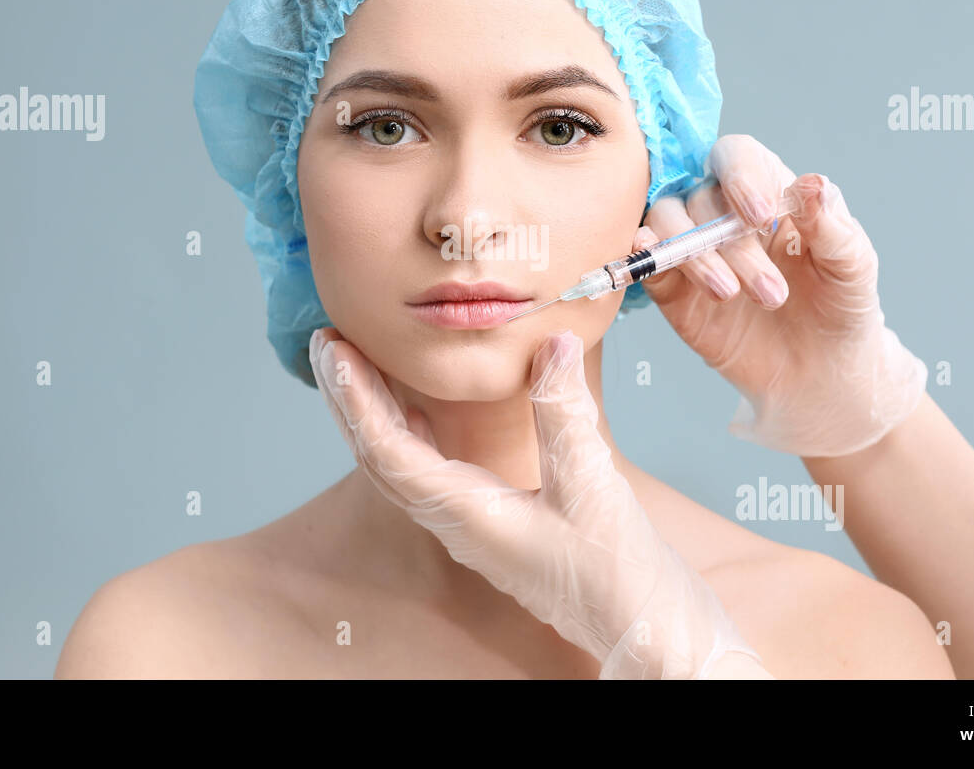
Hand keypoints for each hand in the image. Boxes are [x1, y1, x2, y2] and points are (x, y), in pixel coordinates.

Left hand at [307, 325, 769, 678]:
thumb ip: (564, 412)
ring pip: (403, 465)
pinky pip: (433, 473)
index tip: (333, 347)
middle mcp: (457, 523)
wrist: (646, 631)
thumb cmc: (618, 573)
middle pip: (382, 455)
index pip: (388, 450)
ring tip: (361, 364)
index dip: (356, 396)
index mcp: (466, 515)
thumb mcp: (593, 484)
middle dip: (351, 398)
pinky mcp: (496, 525)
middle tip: (327, 342)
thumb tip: (551, 342)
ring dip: (377, 413)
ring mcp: (473, 527)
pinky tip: (420, 408)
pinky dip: (415, 433)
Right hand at [638, 134, 926, 457]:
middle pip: (702, 199)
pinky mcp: (672, 288)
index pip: (737, 157)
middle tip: (773, 295)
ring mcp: (694, 248)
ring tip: (729, 295)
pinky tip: (655, 265)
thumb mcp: (852, 266)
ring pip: (666, 222)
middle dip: (734, 246)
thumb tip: (810, 182)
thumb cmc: (841, 307)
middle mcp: (723, 212)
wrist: (821, 374)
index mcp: (768, 191)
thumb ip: (832, 224)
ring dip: (694, 255)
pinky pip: (646, 262)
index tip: (760, 217)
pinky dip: (644, 257)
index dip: (740, 178)